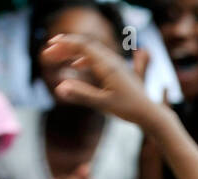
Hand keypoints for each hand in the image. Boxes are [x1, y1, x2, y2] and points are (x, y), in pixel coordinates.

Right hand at [41, 33, 163, 126]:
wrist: (150, 113)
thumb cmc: (128, 109)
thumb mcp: (103, 104)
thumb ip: (81, 94)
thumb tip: (59, 88)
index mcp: (107, 66)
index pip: (82, 46)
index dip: (63, 45)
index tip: (48, 50)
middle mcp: (112, 61)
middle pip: (85, 45)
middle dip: (65, 46)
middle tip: (47, 52)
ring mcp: (116, 65)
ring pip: (91, 50)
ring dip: (73, 51)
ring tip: (57, 56)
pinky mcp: (118, 71)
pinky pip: (98, 57)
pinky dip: (84, 58)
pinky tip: (77, 65)